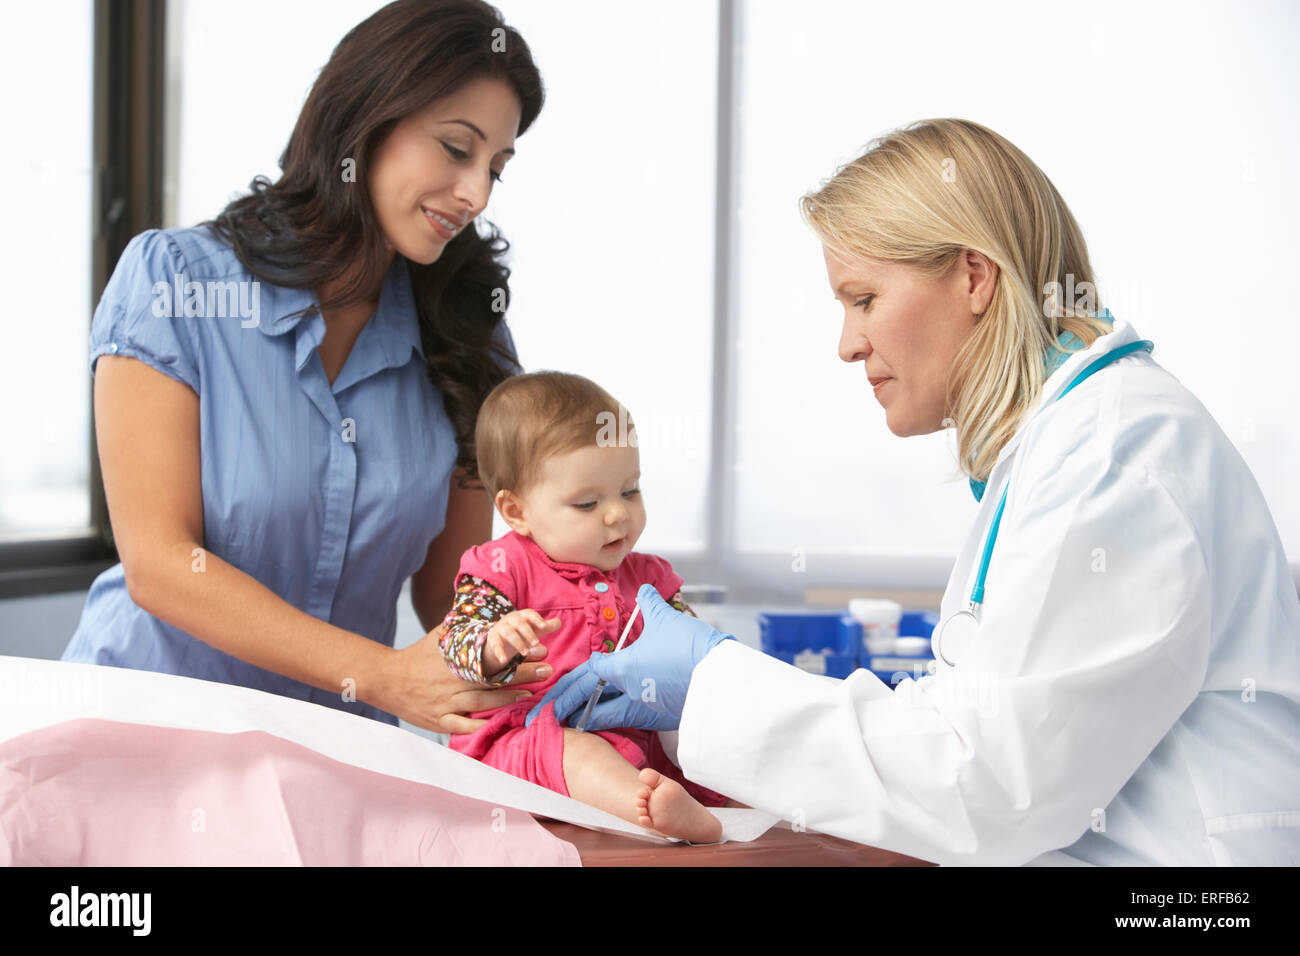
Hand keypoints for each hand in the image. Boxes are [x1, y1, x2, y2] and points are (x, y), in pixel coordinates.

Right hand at [374, 625, 551, 733]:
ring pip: (483, 703)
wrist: (387, 679)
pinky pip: (462, 726)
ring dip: (508, 700)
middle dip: (523, 674)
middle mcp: (454, 680)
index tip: (540, 648)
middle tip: (547, 670)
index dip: (519, 653)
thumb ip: (465, 625)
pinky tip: (498, 723)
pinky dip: (479, 726)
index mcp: (456, 658)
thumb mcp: (441, 635)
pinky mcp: (439, 720)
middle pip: (494, 678)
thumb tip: (488, 607)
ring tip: (529, 694)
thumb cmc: (418, 655)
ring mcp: (446, 702)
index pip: (494, 655)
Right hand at [484, 610, 560, 675]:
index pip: (529, 614)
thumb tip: (559, 622)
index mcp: (522, 616)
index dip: (537, 619)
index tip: (544, 626)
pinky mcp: (493, 640)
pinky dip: (499, 652)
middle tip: (536, 643)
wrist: (498, 637)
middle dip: (528, 632)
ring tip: (525, 653)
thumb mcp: (533, 629)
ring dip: (517, 642)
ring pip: (508, 633)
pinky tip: (504, 661)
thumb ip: (545, 627)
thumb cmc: (520, 631)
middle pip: (519, 623)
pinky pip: (496, 645)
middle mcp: (511, 620)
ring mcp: (501, 629)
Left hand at [526, 584, 733, 731]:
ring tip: (573, 722)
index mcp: (624, 667)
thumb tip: (645, 589)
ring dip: (588, 718)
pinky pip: (630, 721)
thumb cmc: (692, 647)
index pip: (587, 674)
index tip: (549, 695)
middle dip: (565, 708)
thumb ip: (651, 604)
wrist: (722, 679)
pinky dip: (616, 719)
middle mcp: (629, 692)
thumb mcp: (667, 619)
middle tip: (544, 716)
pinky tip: (612, 719)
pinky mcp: (662, 719)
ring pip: (608, 716)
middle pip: (589, 702)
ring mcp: (645, 709)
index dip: (567, 684)